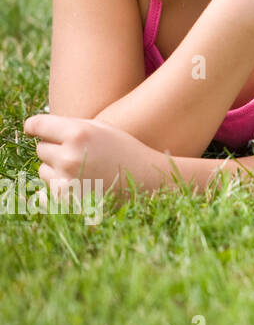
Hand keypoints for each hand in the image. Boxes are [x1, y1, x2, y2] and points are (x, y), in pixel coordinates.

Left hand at [27, 114, 175, 196]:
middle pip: (41, 149)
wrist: (148, 180)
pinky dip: (61, 186)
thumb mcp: (102, 128)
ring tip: (84, 167)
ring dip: (57, 168)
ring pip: (44, 170)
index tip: (35, 129)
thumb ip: (69, 126)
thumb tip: (34, 129)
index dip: (34, 127)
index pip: (36, 125)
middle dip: (55, 148)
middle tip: (79, 151)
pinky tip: (82, 182)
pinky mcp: (68, 200)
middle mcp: (69, 156)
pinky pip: (48, 190)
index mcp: (78, 133)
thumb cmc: (125, 149)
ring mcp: (67, 180)